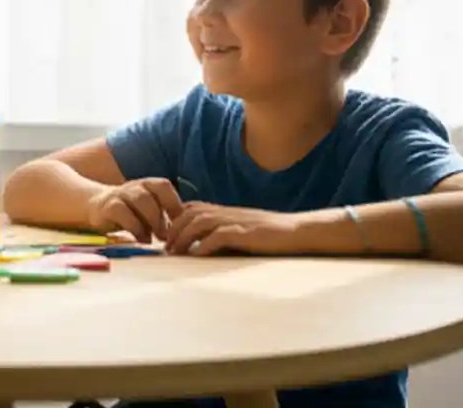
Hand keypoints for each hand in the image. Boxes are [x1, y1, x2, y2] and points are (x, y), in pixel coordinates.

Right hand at [86, 178, 184, 241]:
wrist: (95, 206)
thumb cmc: (130, 213)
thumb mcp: (148, 211)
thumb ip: (164, 218)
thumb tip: (185, 232)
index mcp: (148, 185)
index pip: (164, 187)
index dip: (174, 204)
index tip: (180, 225)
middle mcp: (135, 186)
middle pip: (154, 192)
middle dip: (163, 215)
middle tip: (167, 237)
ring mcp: (120, 194)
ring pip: (140, 199)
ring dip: (151, 220)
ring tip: (154, 239)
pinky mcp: (107, 206)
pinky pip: (122, 211)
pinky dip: (134, 227)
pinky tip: (140, 239)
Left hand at [165, 202, 304, 255]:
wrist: (297, 231)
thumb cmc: (269, 235)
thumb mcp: (241, 230)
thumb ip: (222, 234)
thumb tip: (200, 248)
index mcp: (224, 210)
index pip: (191, 207)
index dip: (174, 218)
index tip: (166, 236)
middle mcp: (226, 212)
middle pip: (189, 213)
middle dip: (173, 228)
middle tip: (165, 247)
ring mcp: (235, 220)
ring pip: (199, 222)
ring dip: (183, 237)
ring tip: (174, 252)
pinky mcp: (245, 232)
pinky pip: (218, 236)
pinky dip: (203, 245)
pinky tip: (194, 256)